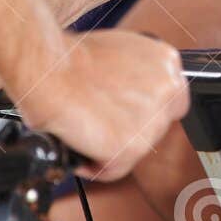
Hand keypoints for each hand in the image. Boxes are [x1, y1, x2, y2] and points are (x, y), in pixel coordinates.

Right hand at [18, 31, 189, 181]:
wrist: (49, 69)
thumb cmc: (71, 58)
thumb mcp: (121, 51)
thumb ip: (139, 74)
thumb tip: (132, 95)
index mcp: (167, 62)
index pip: (172, 100)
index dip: (146, 111)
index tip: (127, 116)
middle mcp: (168, 90)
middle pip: (156, 127)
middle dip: (129, 130)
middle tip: (100, 125)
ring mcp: (153, 119)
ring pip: (136, 150)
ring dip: (110, 148)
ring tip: (85, 132)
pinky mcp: (131, 145)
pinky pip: (114, 169)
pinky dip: (94, 165)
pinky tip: (80, 148)